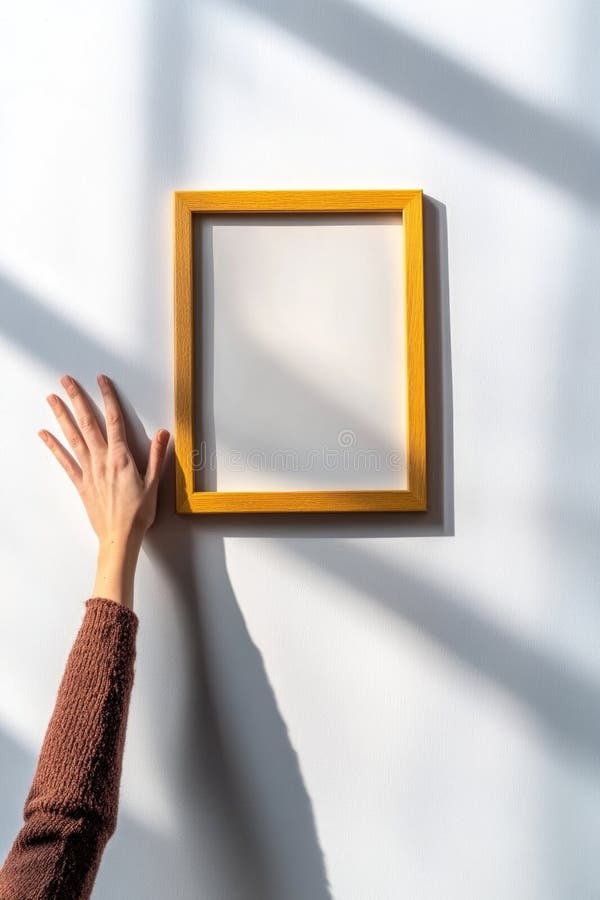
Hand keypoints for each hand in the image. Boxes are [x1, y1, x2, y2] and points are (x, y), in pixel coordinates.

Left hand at [39, 374, 169, 607]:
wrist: (120, 537)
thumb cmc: (139, 514)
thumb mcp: (155, 483)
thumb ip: (158, 456)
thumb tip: (164, 434)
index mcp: (121, 458)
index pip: (114, 420)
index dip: (108, 398)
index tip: (102, 380)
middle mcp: (102, 460)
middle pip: (87, 423)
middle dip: (76, 399)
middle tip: (66, 380)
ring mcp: (89, 471)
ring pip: (73, 437)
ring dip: (61, 416)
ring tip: (51, 399)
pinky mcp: (81, 483)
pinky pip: (65, 461)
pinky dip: (54, 446)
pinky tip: (44, 434)